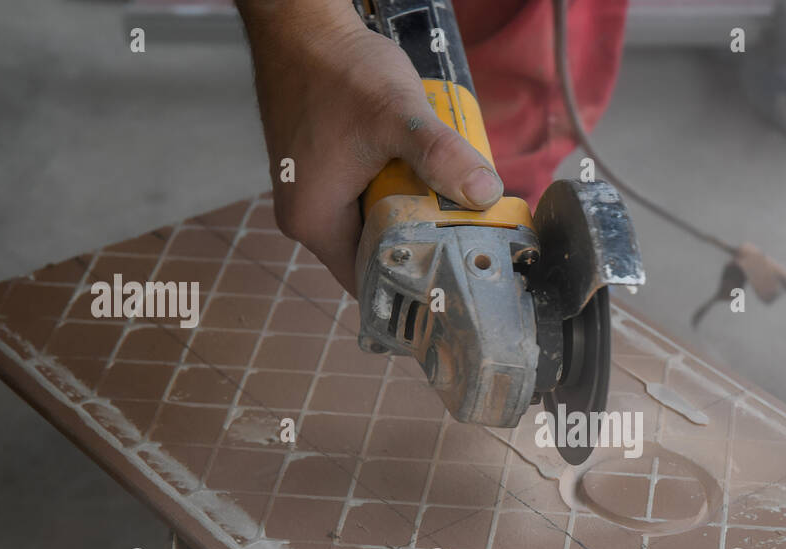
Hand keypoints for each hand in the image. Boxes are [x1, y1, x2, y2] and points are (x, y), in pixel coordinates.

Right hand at [237, 0, 503, 293]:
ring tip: (450, 207)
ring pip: (373, 224)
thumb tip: (485, 194)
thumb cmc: (337, 68)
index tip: (455, 280)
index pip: (370, 282)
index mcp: (316, 223)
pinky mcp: (322, 169)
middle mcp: (307, 216)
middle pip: (375, 254)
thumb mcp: (397, 115)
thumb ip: (441, 156)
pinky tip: (422, 175)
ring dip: (410, 215)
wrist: (301, 23)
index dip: (413, 285)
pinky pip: (365, 197)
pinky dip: (395, 191)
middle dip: (419, 246)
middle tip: (466, 239)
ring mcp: (311, 192)